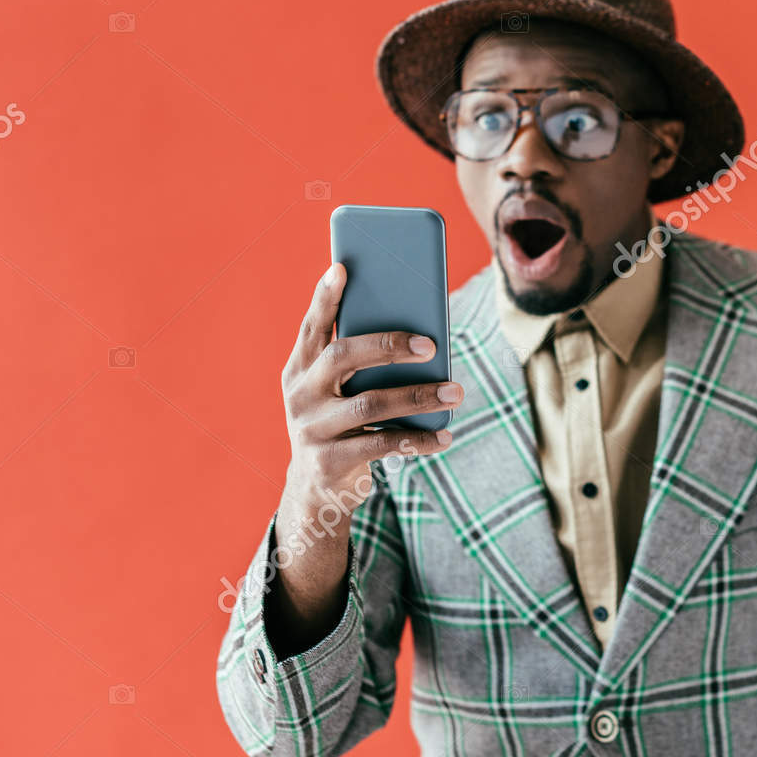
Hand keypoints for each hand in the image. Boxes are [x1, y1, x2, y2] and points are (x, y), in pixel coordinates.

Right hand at [273, 262, 460, 641]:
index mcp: (300, 368)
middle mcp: (300, 395)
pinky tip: (446, 436)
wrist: (314, 489)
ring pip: (371, 404)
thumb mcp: (337, 389)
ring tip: (456, 390)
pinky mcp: (331, 462)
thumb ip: (361, 361)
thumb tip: (421, 330)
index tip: (343, 267)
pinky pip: (383, 446)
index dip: (326, 297)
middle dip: (388, 344)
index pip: (312, 326)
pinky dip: (420, 439)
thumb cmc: (339, 420)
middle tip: (430, 343)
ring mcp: (313, 430)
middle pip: (343, 357)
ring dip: (419, 396)